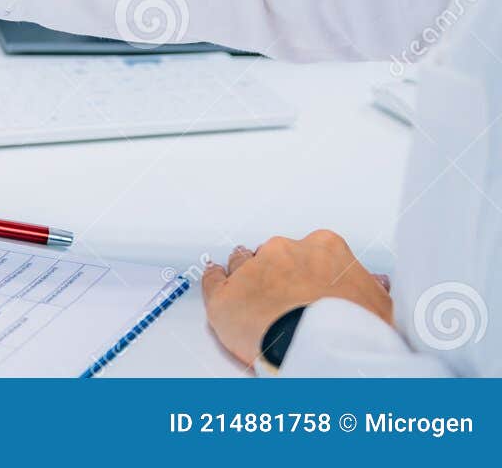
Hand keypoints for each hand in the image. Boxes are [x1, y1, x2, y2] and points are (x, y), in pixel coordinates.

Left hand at [201, 230, 393, 367]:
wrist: (320, 346)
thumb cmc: (353, 329)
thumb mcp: (381, 308)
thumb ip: (372, 290)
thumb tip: (378, 283)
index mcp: (324, 248)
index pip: (310, 251)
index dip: (306, 269)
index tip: (307, 282)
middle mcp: (284, 250)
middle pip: (275, 255)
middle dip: (276, 272)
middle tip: (281, 296)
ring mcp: (252, 269)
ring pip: (242, 263)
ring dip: (244, 274)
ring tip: (247, 290)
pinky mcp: (225, 295)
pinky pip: (212, 280)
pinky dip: (213, 280)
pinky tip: (214, 279)